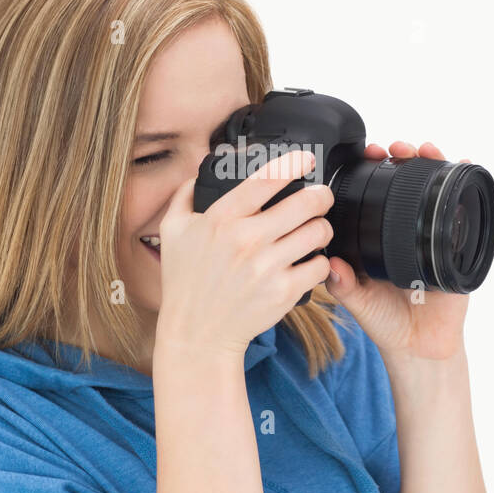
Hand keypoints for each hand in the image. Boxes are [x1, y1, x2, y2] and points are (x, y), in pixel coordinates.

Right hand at [155, 148, 334, 359]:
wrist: (198, 333)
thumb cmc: (185, 282)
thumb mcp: (171, 232)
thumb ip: (184, 195)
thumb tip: (199, 172)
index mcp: (220, 219)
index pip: (266, 180)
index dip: (293, 163)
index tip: (306, 159)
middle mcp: (246, 240)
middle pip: (306, 202)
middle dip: (320, 195)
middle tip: (320, 197)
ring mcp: (267, 267)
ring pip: (319, 232)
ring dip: (322, 227)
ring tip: (315, 229)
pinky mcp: (284, 292)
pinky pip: (320, 265)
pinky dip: (320, 261)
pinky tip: (309, 260)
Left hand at [325, 140, 471, 361]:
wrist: (420, 347)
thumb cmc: (386, 321)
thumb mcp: (359, 302)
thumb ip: (344, 285)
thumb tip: (331, 263)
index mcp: (380, 235)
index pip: (378, 192)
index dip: (374, 171)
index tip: (367, 154)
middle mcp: (407, 229)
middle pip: (408, 182)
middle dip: (404, 157)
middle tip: (396, 148)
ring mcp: (433, 234)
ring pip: (434, 189)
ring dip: (432, 163)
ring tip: (425, 149)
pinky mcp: (458, 246)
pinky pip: (462, 211)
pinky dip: (462, 186)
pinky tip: (460, 167)